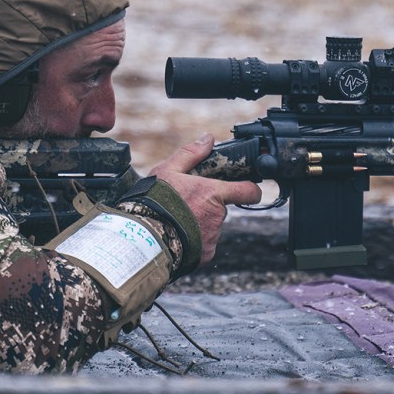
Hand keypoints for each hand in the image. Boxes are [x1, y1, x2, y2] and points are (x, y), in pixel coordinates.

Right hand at [149, 133, 261, 264]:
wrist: (143, 237)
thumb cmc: (154, 201)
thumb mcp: (168, 170)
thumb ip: (191, 154)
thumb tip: (208, 139)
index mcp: (213, 193)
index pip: (248, 191)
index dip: (251, 190)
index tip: (249, 190)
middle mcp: (217, 216)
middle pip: (221, 208)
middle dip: (208, 205)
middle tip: (186, 204)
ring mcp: (212, 237)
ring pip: (211, 226)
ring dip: (199, 222)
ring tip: (176, 220)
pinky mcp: (205, 254)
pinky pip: (204, 244)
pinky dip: (194, 240)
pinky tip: (177, 234)